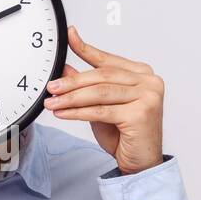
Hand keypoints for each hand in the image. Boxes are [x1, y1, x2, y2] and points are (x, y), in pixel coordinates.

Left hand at [43, 25, 164, 174]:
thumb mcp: (101, 106)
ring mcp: (148, 96)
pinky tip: (63, 113)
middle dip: (72, 81)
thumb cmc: (125, 135)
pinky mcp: (141, 114)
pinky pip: (101, 110)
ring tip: (52, 102)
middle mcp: (149, 81)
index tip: (69, 35)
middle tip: (52, 86)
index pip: (108, 60)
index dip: (86, 48)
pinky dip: (78, 112)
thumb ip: (87, 86)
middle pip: (102, 76)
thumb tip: (65, 68)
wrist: (141, 163)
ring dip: (72, 98)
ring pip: (100, 93)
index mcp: (142, 74)